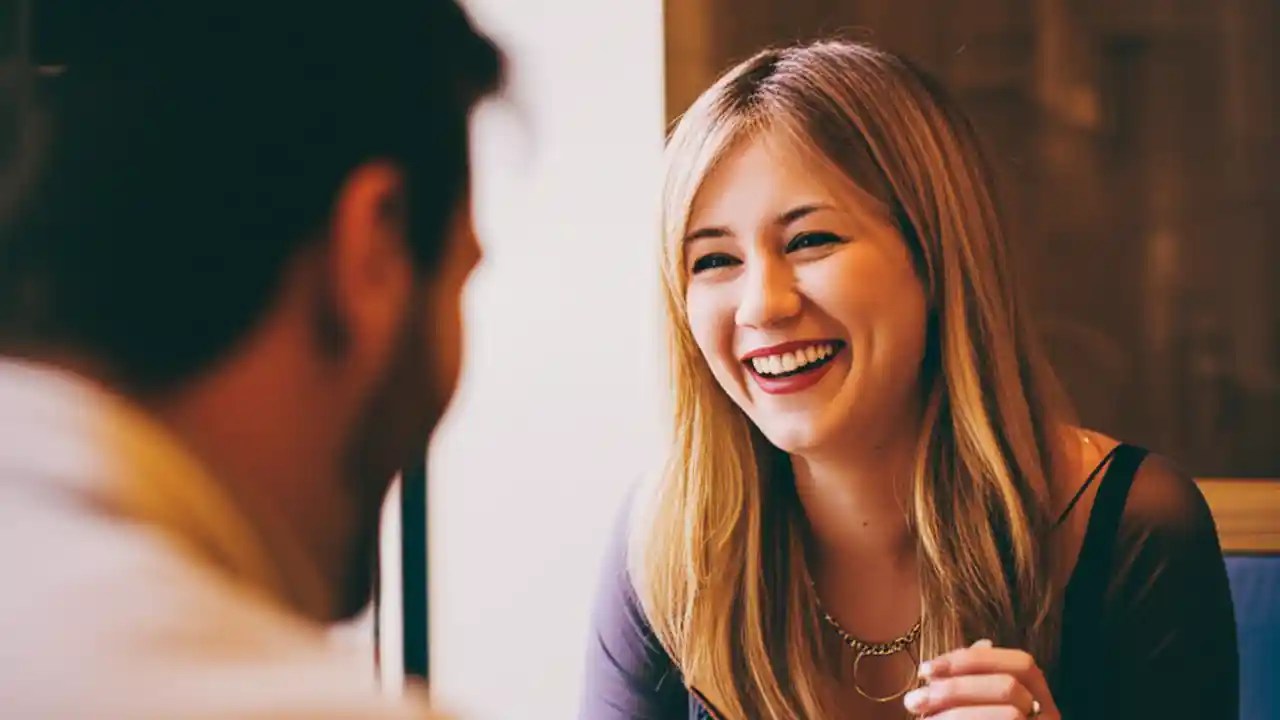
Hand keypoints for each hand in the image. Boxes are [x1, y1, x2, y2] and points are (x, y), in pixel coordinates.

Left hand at [902, 639, 1059, 718]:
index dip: (972, 659)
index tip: (926, 669)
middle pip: (1009, 686)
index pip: (1022, 663)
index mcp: (1042, 701)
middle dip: (955, 687)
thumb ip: (979, 681)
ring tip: (917, 711)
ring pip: (1006, 715)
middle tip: (913, 699)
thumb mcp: (979, 707)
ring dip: (953, 712)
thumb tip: (981, 643)